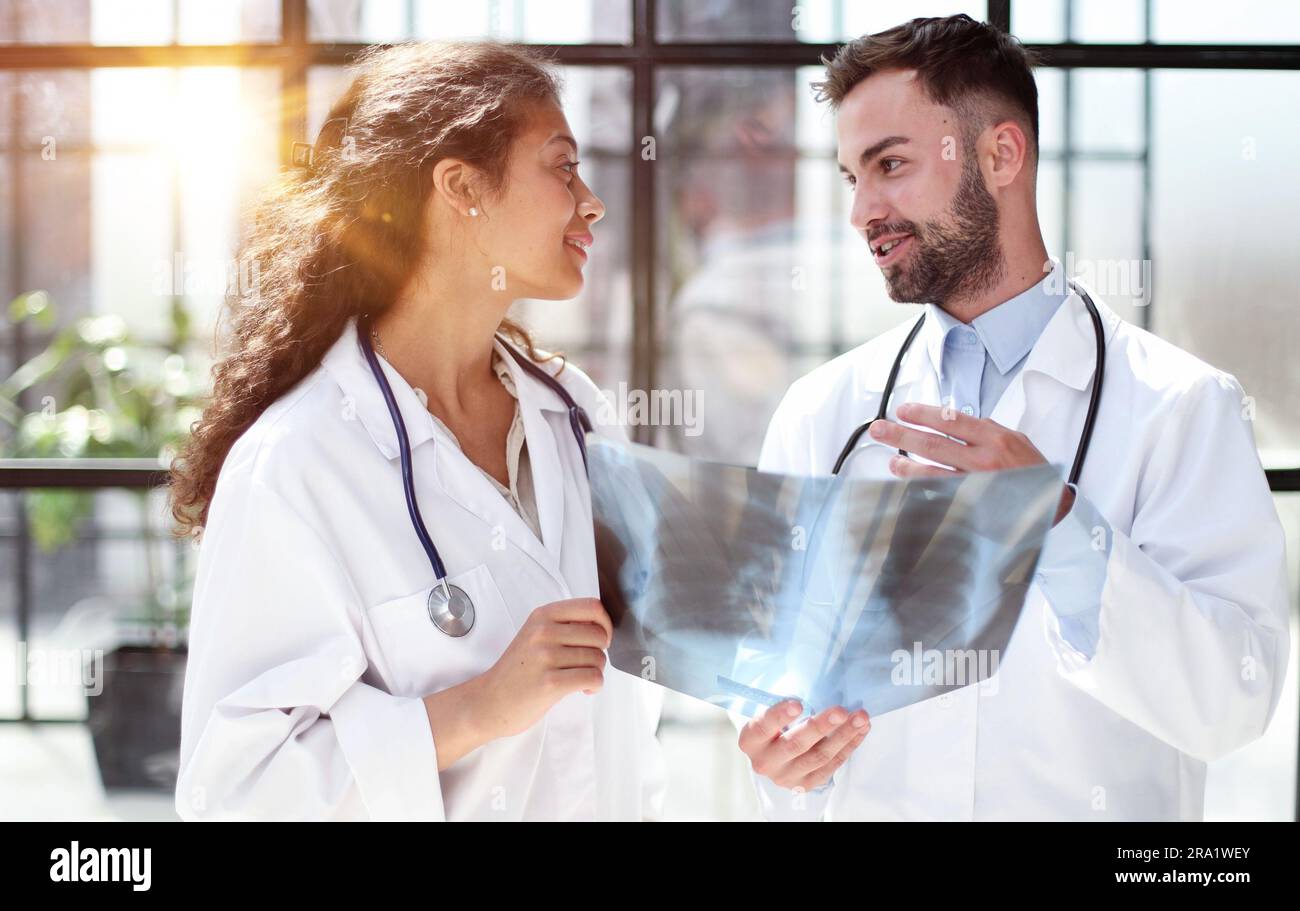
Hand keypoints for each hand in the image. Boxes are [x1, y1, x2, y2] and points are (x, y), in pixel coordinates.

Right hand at [474, 598, 612, 738]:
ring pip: (598, 659)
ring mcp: (546, 656)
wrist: (491, 700)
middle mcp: (544, 632)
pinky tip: (583, 689)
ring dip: (596, 672)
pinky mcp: (551, 682)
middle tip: (587, 663)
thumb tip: (602, 626)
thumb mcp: (535, 635)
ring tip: (580, 677)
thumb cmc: (517, 670)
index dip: (605, 623)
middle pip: (599, 635)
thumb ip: (564, 625)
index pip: (592, 607)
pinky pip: (593, 677)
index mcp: (543, 615)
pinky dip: (595, 686)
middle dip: (601, 652)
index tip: (602, 637)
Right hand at [738, 699, 869, 791]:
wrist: (772, 755)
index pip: (763, 727)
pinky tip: (861, 730)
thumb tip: (816, 685)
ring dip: (843, 736)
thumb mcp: (769, 711)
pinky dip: (849, 746)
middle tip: (841, 711)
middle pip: (795, 744)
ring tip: (860, 717)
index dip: (779, 716)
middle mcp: (765, 762)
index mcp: (750, 741)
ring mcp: (787, 777)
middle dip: (821, 726)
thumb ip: (784, 702)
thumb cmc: (773, 724)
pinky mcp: (806, 784)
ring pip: (819, 756)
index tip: (798, 703)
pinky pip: (832, 765)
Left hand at [869, 402, 1073, 524]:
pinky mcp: (974, 508)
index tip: (902, 411)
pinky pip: (940, 497)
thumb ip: (984, 430)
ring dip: (906, 465)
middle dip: (902, 435)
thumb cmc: (1033, 472)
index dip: (922, 414)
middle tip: (879, 430)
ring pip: (932, 473)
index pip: (951, 421)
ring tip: (892, 460)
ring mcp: (979, 486)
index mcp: (996, 438)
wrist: (1054, 505)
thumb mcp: (1015, 440)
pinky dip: (921, 491)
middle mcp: (986, 460)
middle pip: (934, 444)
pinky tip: (907, 487)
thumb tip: (950, 420)